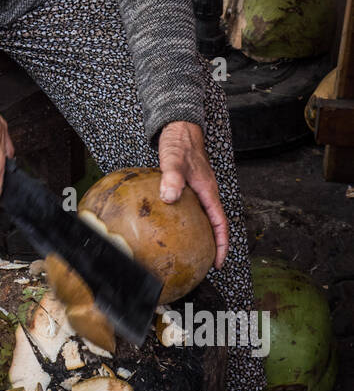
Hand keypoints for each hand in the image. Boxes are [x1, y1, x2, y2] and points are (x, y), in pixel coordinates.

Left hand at [157, 120, 227, 267]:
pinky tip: (171, 224)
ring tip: (190, 249)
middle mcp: (206, 192)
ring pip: (204, 217)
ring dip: (201, 233)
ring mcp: (198, 189)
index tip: (218, 262)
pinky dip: (187, 220)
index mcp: (208, 191)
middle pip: (214, 224)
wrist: (180, 127)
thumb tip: (169, 197)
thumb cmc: (180, 143)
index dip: (221, 245)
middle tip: (203, 263)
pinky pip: (192, 208)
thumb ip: (172, 178)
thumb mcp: (173, 160)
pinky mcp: (189, 186)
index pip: (220, 224)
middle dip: (212, 245)